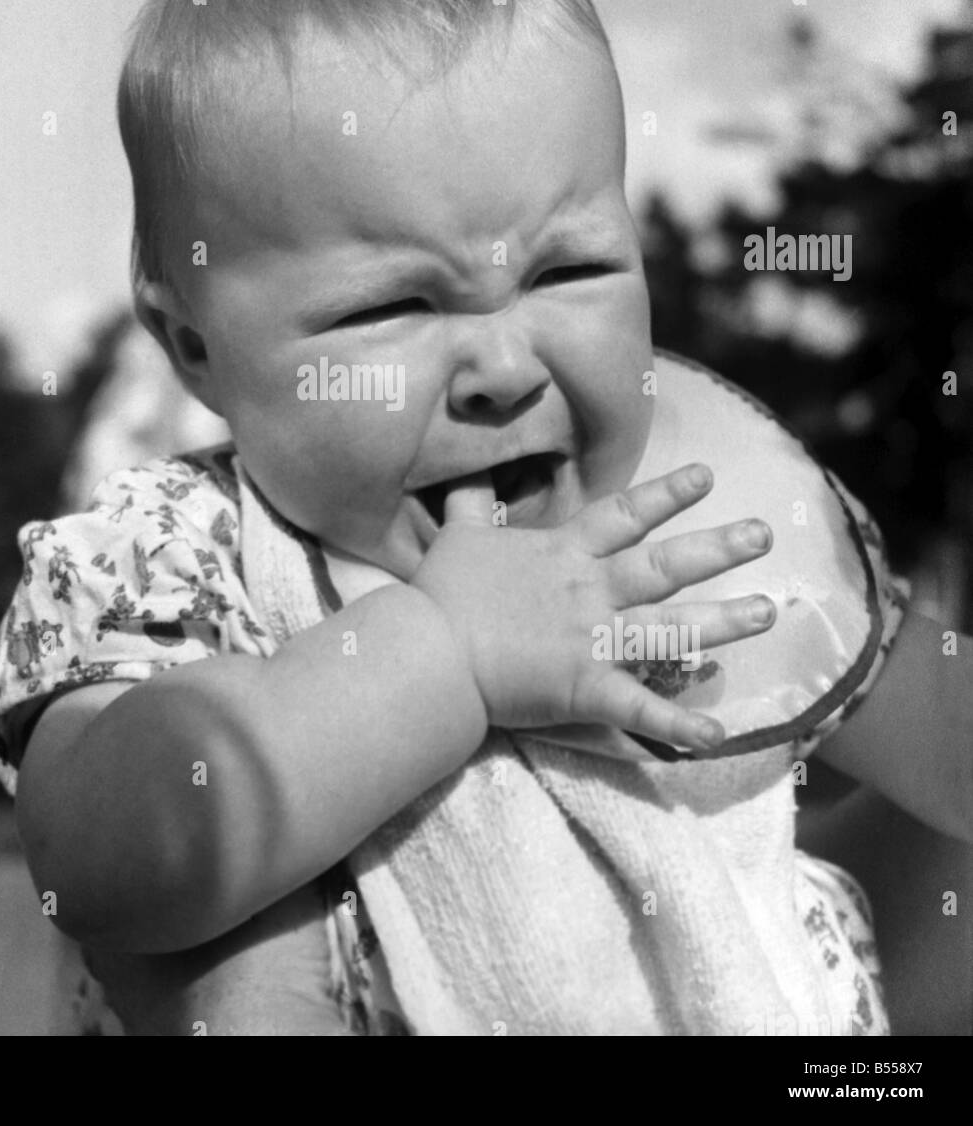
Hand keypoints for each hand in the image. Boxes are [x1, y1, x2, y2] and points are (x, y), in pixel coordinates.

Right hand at [408, 463, 775, 749]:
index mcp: (565, 552)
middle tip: (765, 535)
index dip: (667, 494)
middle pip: (666, 566)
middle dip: (719, 548)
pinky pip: (640, 709)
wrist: (432, 651)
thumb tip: (473, 466)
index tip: (707, 477)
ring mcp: (594, 640)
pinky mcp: (587, 688)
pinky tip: (719, 734)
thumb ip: (474, 500)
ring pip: (671, 628)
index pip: (625, 515)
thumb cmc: (443, 593)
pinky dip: (679, 725)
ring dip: (723, 623)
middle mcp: (591, 590)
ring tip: (768, 612)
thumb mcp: (459, 534)